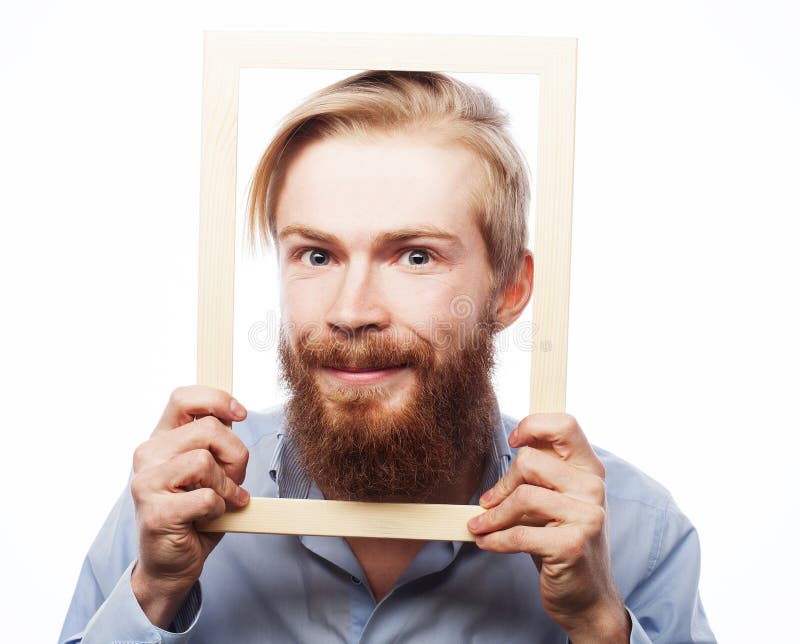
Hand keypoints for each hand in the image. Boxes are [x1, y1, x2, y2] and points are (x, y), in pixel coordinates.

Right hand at [129, 385, 249, 627]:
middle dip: (235, 454)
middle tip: (235, 478)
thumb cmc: (194, 514)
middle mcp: (148, 456)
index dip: (216, 399)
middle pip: (208, 429)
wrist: (170, 565)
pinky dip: (219, 508)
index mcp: (161, 440)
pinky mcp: (156, 512)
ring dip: (227, 484)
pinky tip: (210, 518)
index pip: (183, 399)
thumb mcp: (210, 470)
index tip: (241, 414)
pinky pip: (206, 497)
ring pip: (206, 461)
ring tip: (223, 500)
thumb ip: (216, 443)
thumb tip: (234, 415)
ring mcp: (147, 484)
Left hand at [467, 413, 630, 642]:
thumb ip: (541, 475)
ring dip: (493, 516)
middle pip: (530, 461)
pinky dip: (495, 539)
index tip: (514, 440)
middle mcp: (593, 488)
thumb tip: (511, 447)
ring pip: (522, 496)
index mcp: (590, 470)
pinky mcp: (571, 545)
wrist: (588, 598)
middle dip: (502, 484)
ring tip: (480, 525)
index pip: (565, 425)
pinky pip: (518, 534)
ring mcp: (586, 517)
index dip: (533, 425)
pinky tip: (486, 542)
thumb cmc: (563, 542)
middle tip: (489, 503)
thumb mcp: (557, 501)